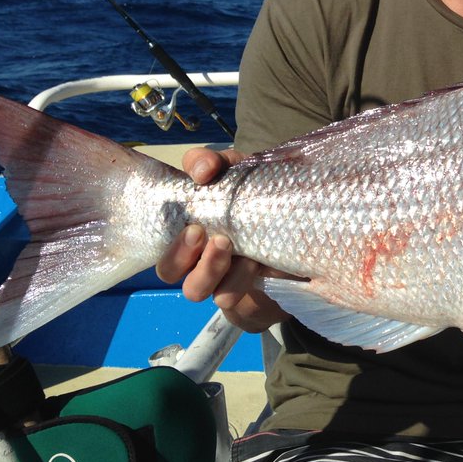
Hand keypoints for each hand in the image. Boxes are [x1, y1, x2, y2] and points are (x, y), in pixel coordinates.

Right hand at [156, 147, 290, 332]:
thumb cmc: (262, 199)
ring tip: (228, 247)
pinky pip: (226, 299)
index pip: (159, 220)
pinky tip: (255, 265)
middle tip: (199, 232)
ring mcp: (216, 278)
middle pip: (166, 268)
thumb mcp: (242, 171)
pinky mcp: (239, 294)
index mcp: (190, 223)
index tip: (198, 183)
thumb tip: (201, 170)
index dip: (167, 204)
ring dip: (207, 269)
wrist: (303, 235)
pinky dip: (237, 281)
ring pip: (192, 289)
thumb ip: (218, 163)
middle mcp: (196, 255)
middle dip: (179, 251)